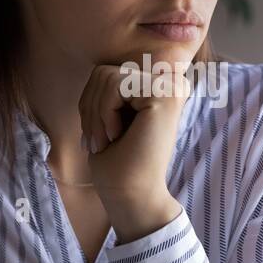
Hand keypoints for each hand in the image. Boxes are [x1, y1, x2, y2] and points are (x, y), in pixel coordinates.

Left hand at [78, 63, 187, 242]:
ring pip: (107, 76)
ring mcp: (171, 86)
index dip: (91, 103)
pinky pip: (114, 84)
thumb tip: (100, 66)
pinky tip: (118, 136)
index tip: (101, 136)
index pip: (105, 72)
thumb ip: (110, 88)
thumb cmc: (117, 164)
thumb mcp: (107, 115)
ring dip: (96, 114)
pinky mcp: (165, 94)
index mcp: (158, 86)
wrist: (132, 196)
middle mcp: (170, 82)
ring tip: (109, 140)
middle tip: (103, 141)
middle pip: (104, 71)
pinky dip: (104, 113)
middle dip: (91, 108)